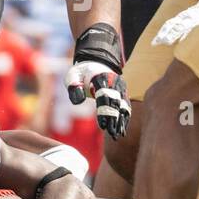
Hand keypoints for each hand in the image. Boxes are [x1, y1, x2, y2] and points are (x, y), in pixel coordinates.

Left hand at [68, 22, 129, 138]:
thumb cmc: (81, 72)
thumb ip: (73, 87)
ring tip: (118, 136)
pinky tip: (122, 130)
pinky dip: (124, 118)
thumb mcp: (73, 76)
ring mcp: (120, 88)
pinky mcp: (123, 93)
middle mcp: (114, 82)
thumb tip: (78, 102)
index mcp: (102, 77)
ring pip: (123, 106)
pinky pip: (125, 107)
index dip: (104, 111)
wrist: (96, 62)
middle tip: (112, 135)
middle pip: (115, 103)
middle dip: (114, 120)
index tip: (102, 126)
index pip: (104, 96)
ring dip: (121, 121)